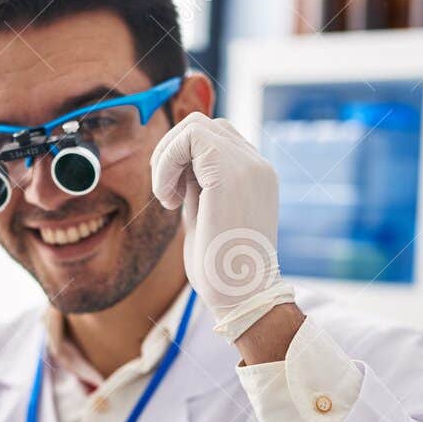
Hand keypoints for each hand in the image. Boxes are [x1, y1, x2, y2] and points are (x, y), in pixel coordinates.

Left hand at [150, 112, 293, 338]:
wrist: (242, 296)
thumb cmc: (222, 270)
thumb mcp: (207, 215)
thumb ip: (198, 186)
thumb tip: (176, 166)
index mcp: (255, 175)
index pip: (215, 138)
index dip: (182, 158)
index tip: (174, 195)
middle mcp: (256, 165)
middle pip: (203, 125)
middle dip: (171, 152)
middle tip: (165, 194)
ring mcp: (248, 166)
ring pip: (194, 125)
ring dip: (167, 156)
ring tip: (168, 197)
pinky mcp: (231, 173)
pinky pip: (190, 138)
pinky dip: (167, 162)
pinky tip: (169, 199)